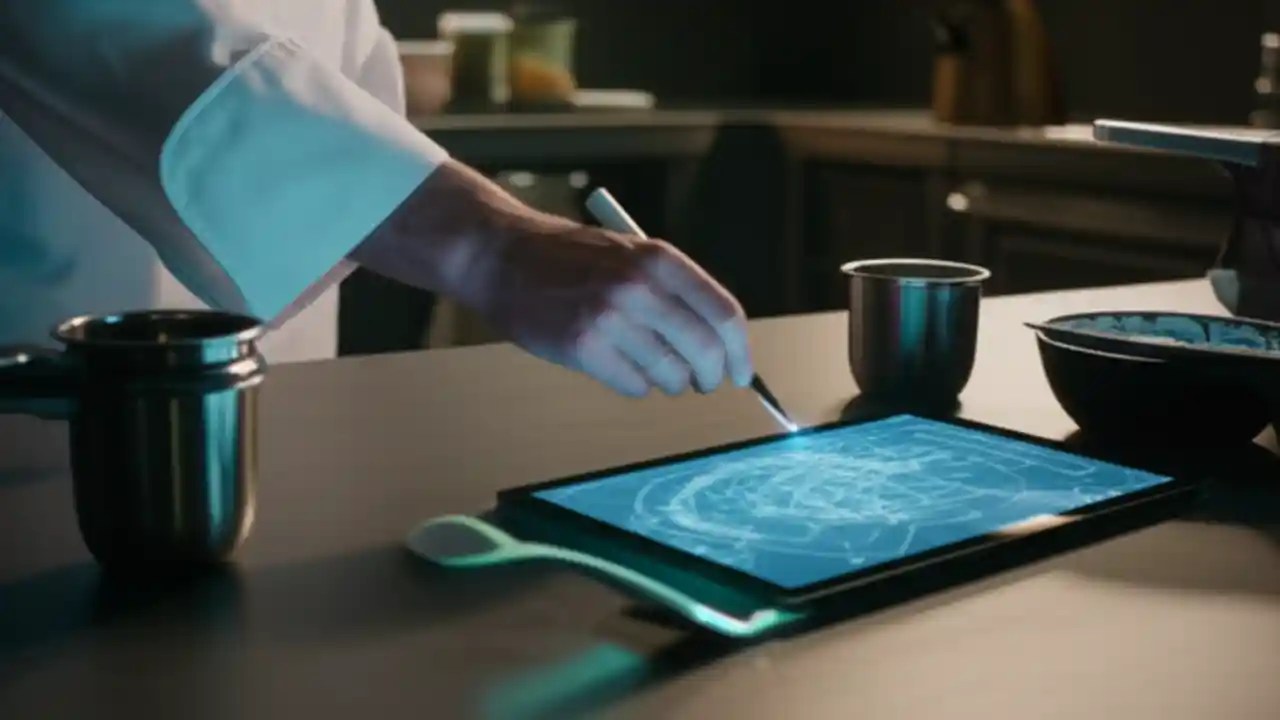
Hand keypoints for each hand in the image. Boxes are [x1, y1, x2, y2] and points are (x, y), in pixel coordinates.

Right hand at [350, 160, 753, 395]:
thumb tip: (720, 347)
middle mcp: (639, 287)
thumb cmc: (573, 259)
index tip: (742, 374)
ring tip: (649, 367)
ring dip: (669, 382)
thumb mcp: (632, 254)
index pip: (724, 315)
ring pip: (671, 375)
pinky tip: (617, 366)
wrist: (503, 257)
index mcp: (660, 259)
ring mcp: (610, 318)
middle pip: (705, 351)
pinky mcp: (582, 347)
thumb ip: (675, 291)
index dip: (740, 352)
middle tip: (702, 383)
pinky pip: (634, 387)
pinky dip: (634, 385)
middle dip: (710, 377)